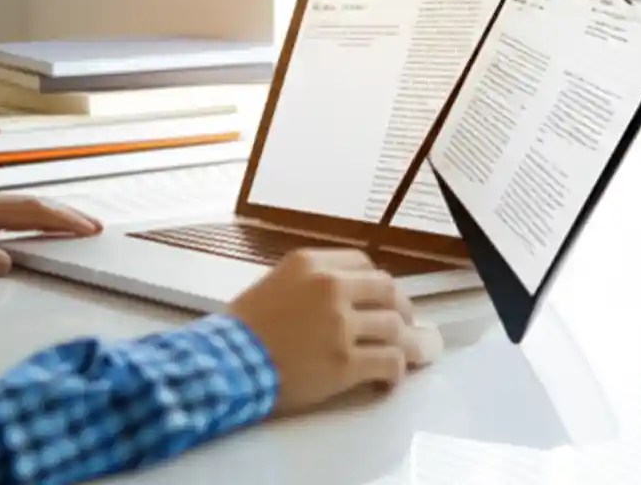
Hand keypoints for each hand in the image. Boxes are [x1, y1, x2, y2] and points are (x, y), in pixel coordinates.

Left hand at [0, 190, 102, 275]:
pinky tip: (41, 226)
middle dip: (67, 214)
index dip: (62, 219)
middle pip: (35, 205)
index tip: (87, 229)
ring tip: (78, 225)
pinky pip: (15, 213)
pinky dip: (36, 218)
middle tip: (96, 226)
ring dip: (54, 215)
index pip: (32, 211)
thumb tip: (7, 263)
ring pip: (26, 207)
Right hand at [228, 248, 443, 415]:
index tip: (381, 296)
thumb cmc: (240, 329)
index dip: (376, 283)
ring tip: (415, 353)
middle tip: (407, 323)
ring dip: (409, 342)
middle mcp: (330, 288)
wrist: (226, 364)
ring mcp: (341, 326)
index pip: (362, 263)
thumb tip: (340, 299)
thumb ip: (308, 284)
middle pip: (387, 291)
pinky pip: (389, 362)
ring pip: (395, 328)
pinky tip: (391, 377)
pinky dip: (397, 371)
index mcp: (311, 264)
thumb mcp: (272, 284)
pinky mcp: (345, 362)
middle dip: (402, 308)